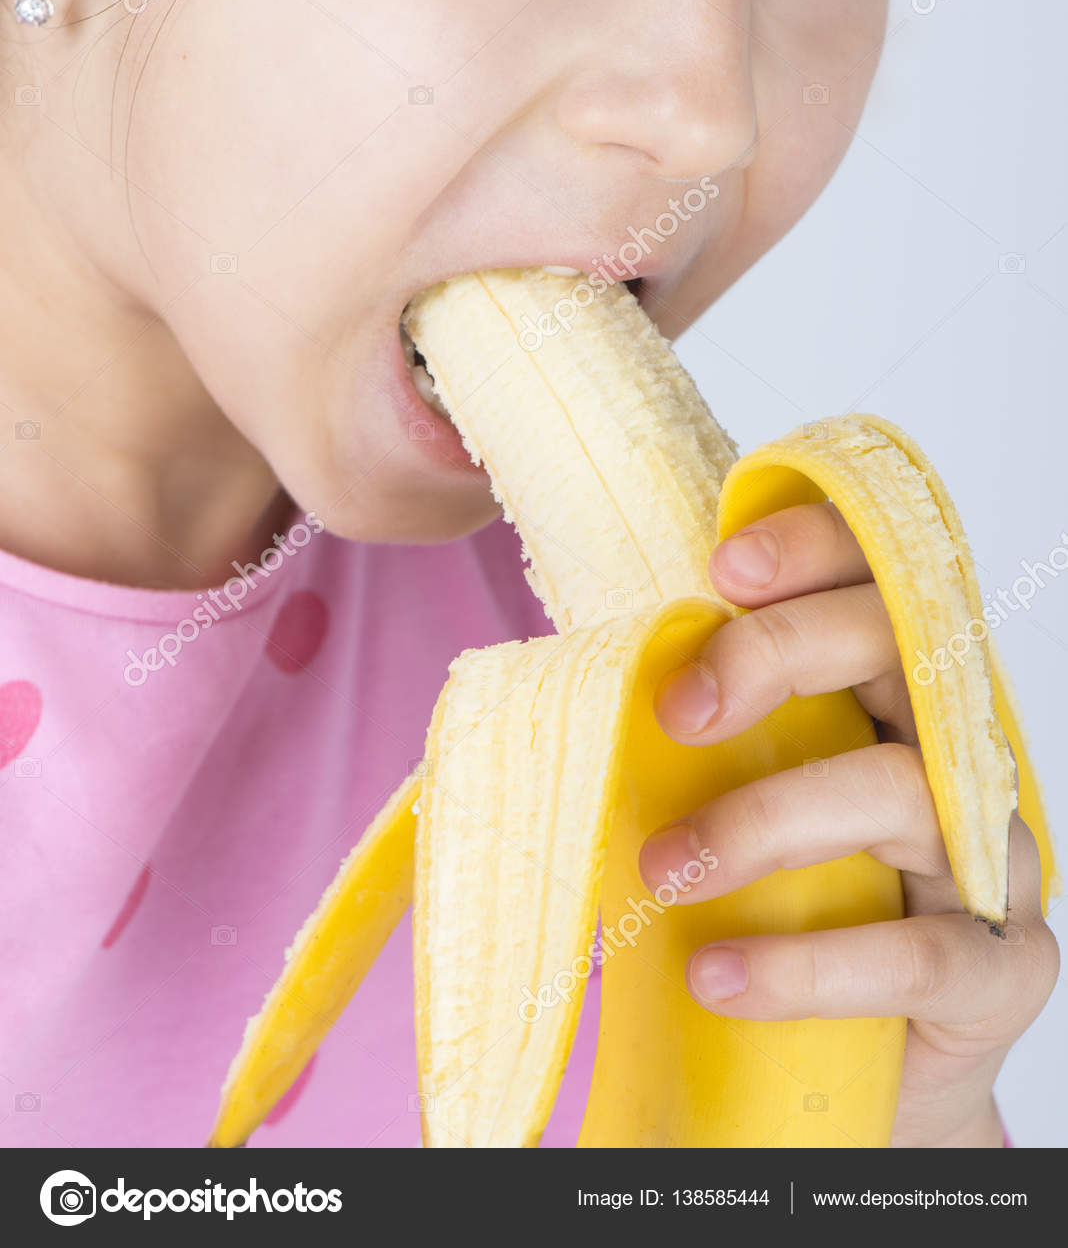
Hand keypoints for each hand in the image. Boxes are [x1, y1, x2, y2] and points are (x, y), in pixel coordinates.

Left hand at [639, 503, 1059, 1146]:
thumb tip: (582, 665)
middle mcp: (957, 751)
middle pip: (901, 644)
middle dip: (779, 654)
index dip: (817, 546)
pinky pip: (918, 953)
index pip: (879, 573)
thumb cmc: (785, 902)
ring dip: (765, 823)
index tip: (720, 570)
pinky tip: (718, 976)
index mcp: (894, 688)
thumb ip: (704, 721)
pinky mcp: (1000, 971)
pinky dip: (806, 966)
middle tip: (675, 713)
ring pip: (902, 791)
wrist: (859, 1064)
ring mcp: (993, 857)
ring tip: (663, 872)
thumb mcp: (736, 791)